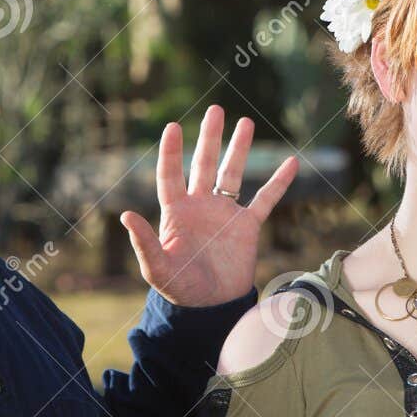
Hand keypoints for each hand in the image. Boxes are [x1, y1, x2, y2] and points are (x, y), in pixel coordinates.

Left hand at [120, 105, 298, 305]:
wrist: (211, 307)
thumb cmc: (179, 288)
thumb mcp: (157, 268)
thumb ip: (144, 242)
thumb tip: (126, 214)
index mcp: (176, 212)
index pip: (171, 175)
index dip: (171, 152)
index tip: (173, 127)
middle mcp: (200, 206)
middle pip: (204, 164)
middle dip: (209, 138)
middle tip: (215, 110)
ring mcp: (225, 214)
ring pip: (232, 174)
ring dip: (239, 149)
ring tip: (245, 122)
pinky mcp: (247, 226)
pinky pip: (265, 200)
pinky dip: (278, 182)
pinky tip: (291, 162)